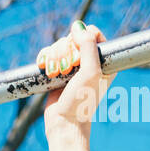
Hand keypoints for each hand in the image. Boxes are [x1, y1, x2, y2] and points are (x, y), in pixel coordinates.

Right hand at [36, 21, 114, 150]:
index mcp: (103, 59)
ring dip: (55, 58)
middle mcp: (88, 61)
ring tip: (56, 74)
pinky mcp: (57, 72)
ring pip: (60, 45)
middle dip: (66, 52)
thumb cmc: (82, 102)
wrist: (64, 124)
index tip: (80, 60)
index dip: (82, 41)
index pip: (92, 33)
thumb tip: (77, 26)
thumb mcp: (91, 72)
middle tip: (67, 71)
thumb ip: (88, 45)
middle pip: (73, 38)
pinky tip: (45, 69)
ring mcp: (72, 67)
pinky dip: (45, 59)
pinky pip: (49, 54)